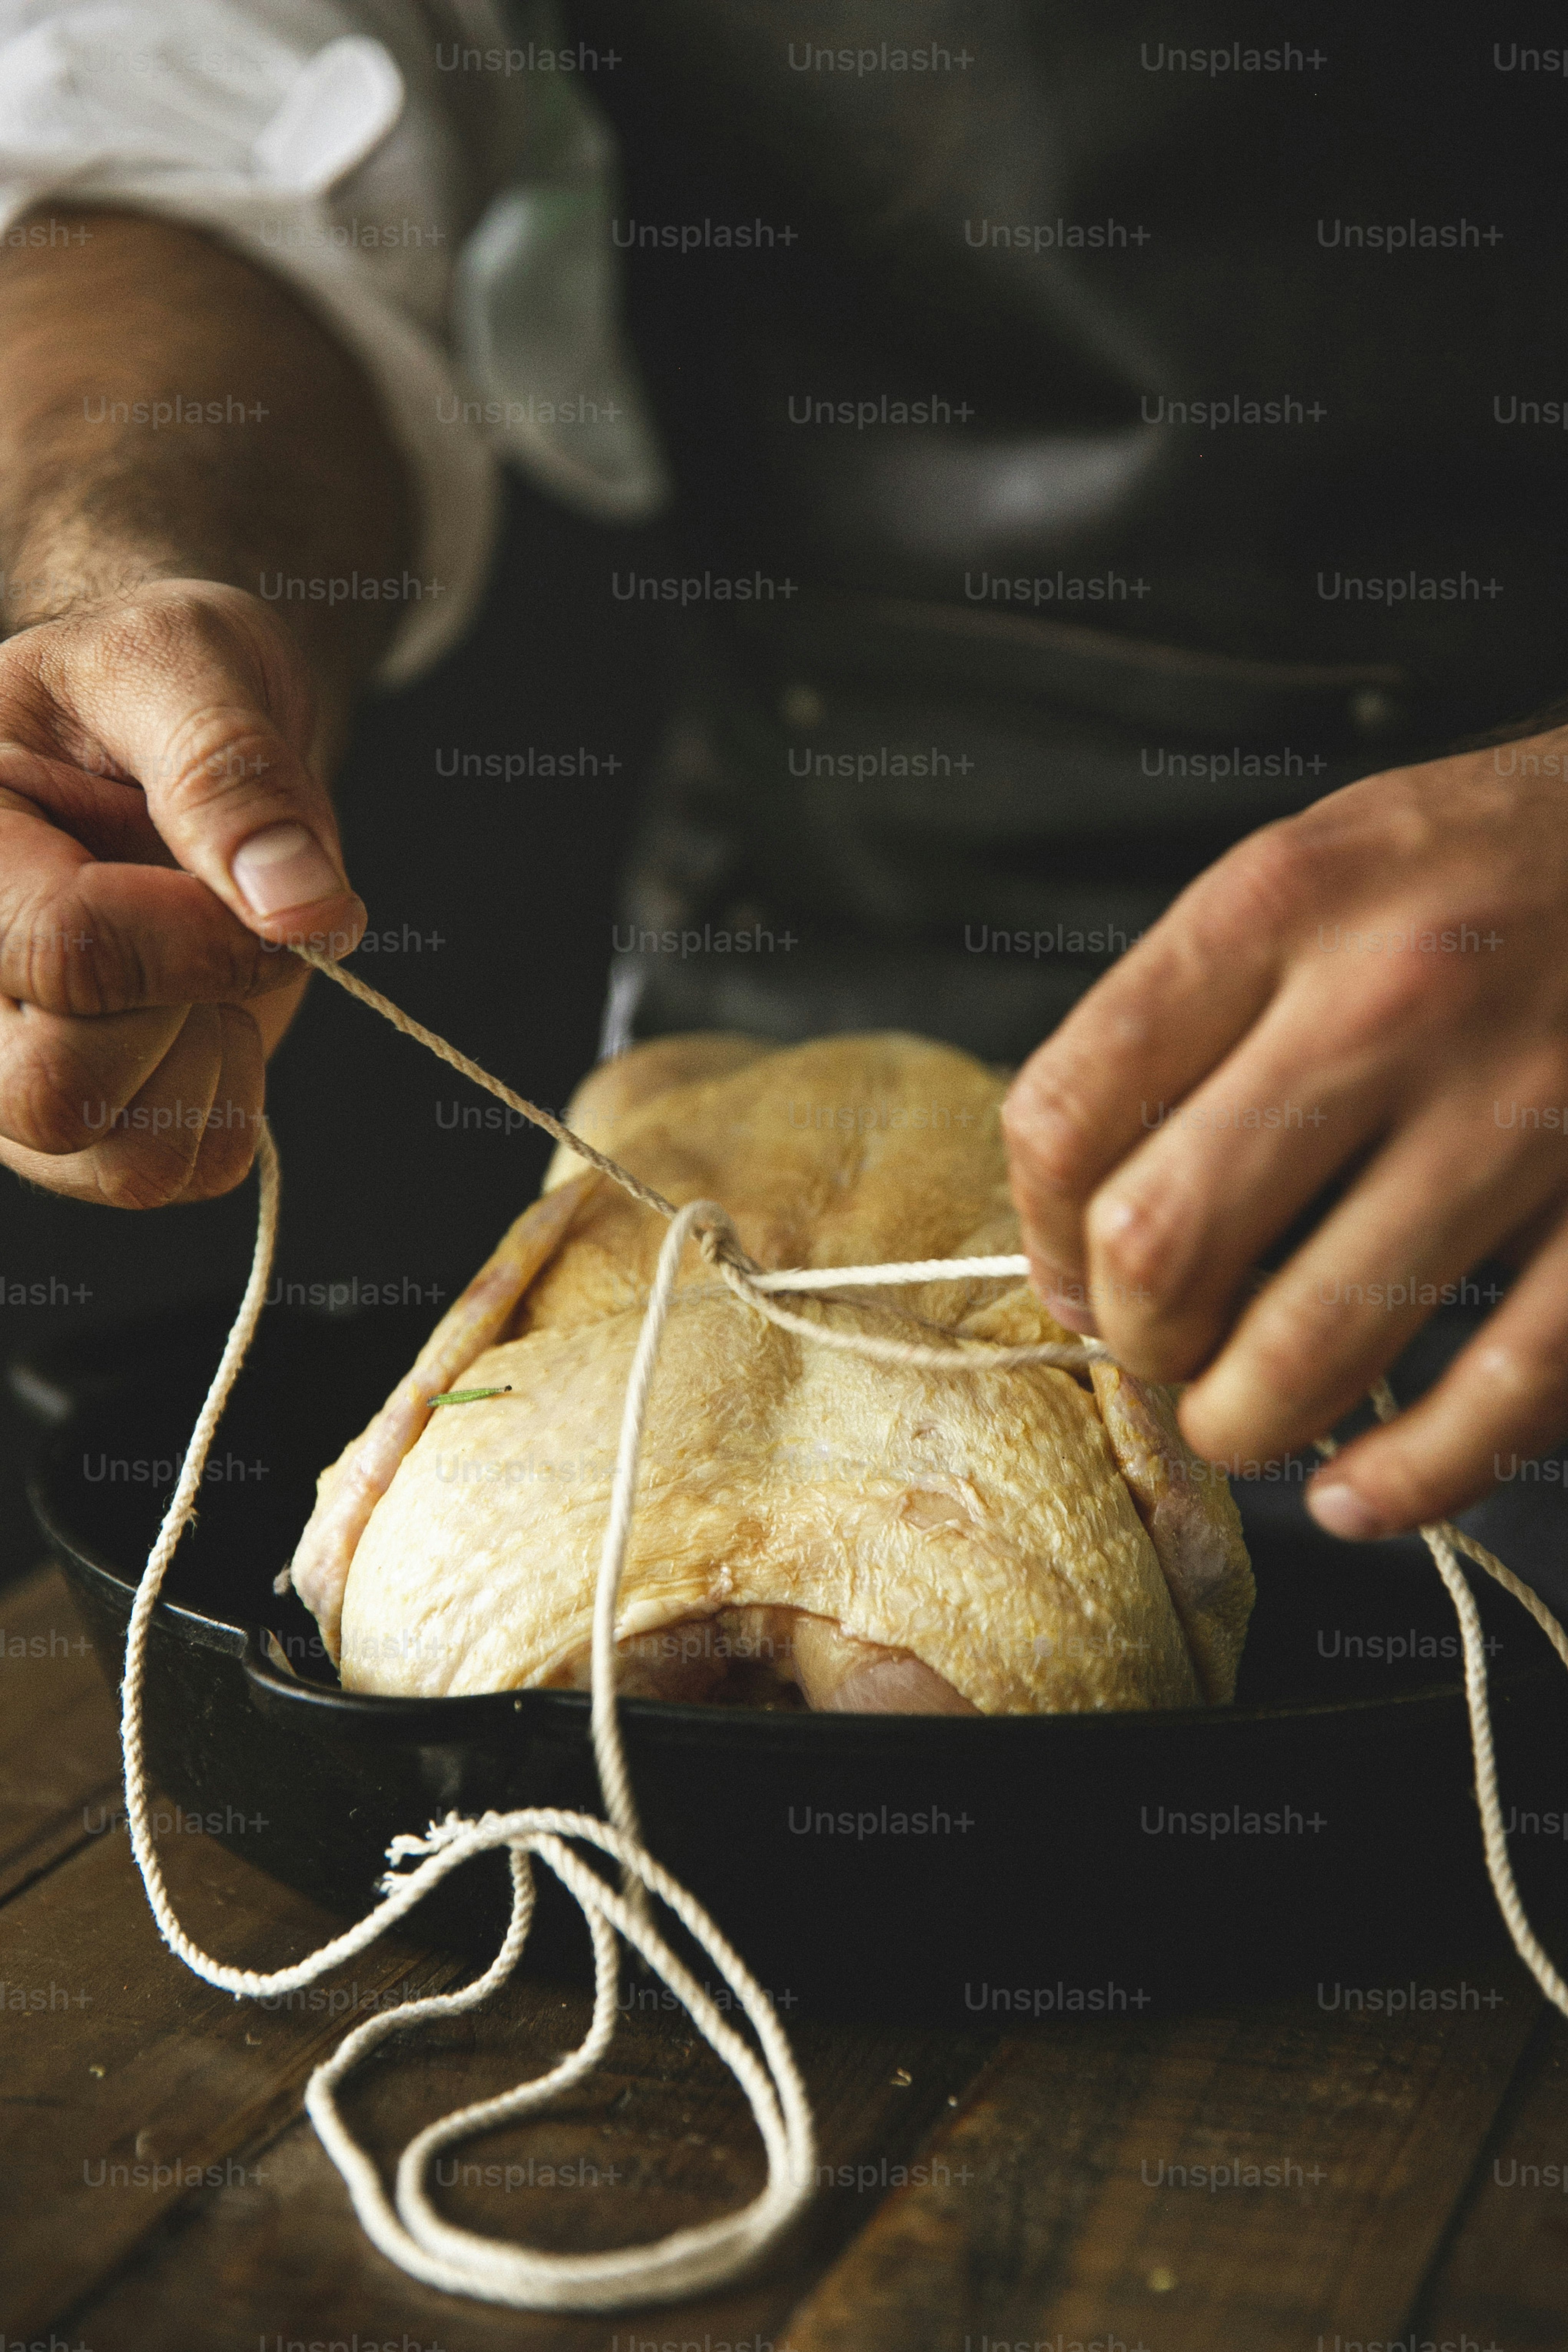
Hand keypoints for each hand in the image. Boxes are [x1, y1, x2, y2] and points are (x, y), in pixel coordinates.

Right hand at [0, 579, 363, 1205]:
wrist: (176, 729)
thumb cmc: (164, 677)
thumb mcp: (189, 662)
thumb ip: (230, 771)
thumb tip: (303, 906)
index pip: (66, 954)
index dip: (200, 938)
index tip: (268, 882)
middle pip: (54, 1092)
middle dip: (186, 1013)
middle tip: (225, 921)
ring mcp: (5, 1063)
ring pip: (111, 1159)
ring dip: (209, 1068)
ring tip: (211, 962)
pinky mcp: (77, 1118)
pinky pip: (165, 1175)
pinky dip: (225, 1110)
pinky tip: (215, 1016)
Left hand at [1002, 730, 1567, 1537]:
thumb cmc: (1492, 865)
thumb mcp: (1320, 872)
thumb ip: (1198, 1019)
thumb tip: (1093, 1225)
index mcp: (1284, 905)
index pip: (1071, 1108)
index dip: (1041, 1228)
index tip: (1073, 1272)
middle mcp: (1389, 1001)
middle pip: (1163, 1238)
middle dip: (1137, 1335)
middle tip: (1164, 1345)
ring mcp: (1519, 1110)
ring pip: (1309, 1343)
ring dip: (1243, 1422)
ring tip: (1244, 1419)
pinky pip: (1502, 1392)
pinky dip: (1411, 1477)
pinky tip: (1360, 1494)